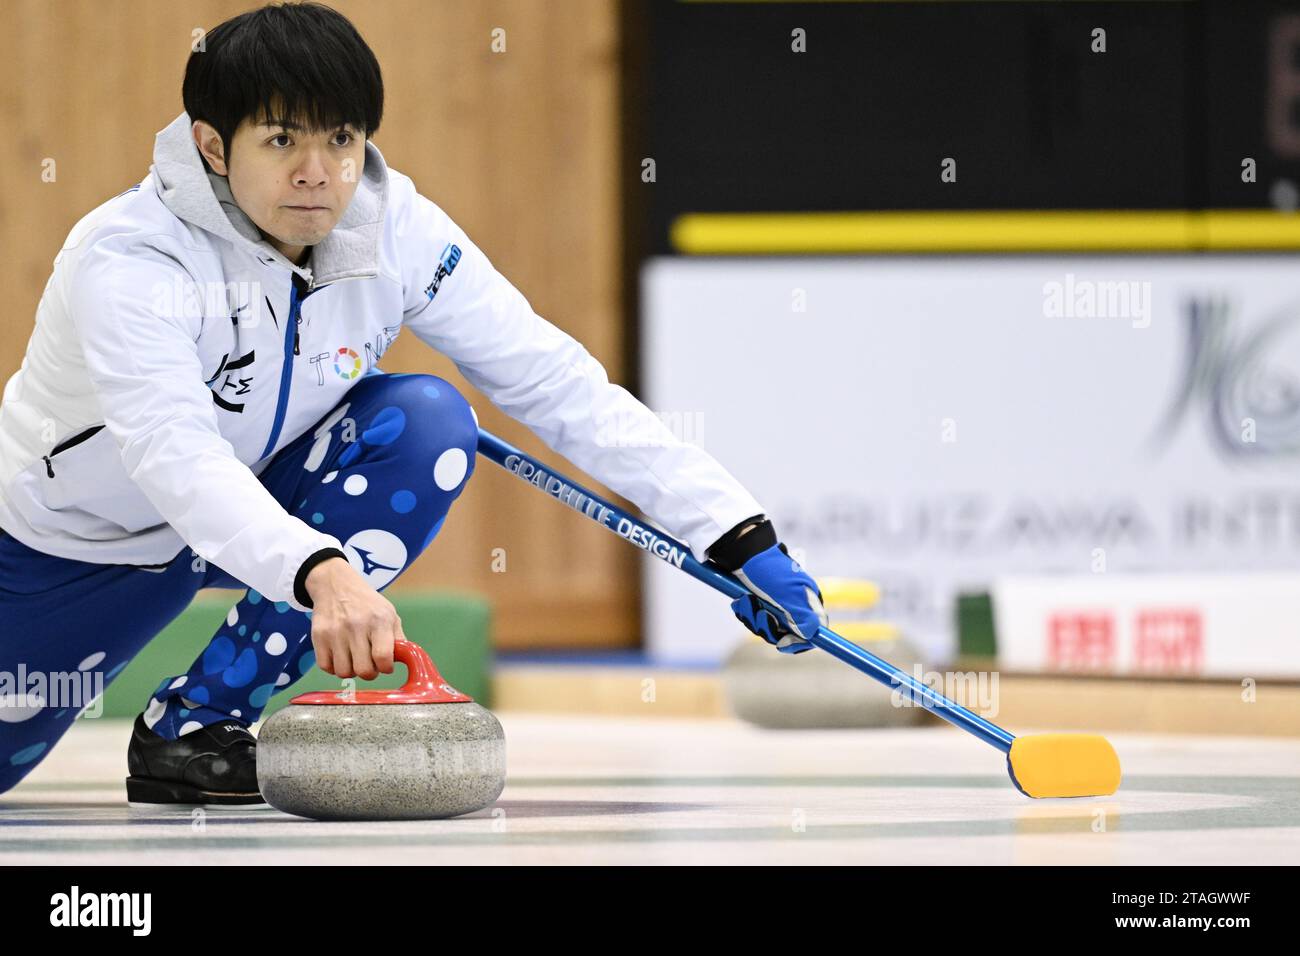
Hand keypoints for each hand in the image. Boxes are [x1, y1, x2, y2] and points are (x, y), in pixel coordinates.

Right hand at [303, 557, 405, 679]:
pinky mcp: (318, 636)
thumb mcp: (389, 614)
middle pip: (363, 670)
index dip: (386, 667)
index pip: (383, 657)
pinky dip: (334, 667)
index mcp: (379, 620)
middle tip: (370, 664)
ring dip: (351, 670)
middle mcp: (356, 625)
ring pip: (344, 672)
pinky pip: (326, 667)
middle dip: (370, 673)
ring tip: (354, 659)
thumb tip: (403, 662)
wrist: (336, 585)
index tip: (385, 664)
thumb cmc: (367, 604)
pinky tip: (340, 656)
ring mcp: (335, 632)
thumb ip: (398, 638)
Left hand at [730, 543, 827, 653]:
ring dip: (754, 618)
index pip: (811, 632)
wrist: (744, 552)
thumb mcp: (789, 594)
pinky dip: (746, 612)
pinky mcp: (760, 601)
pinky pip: (754, 618)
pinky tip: (741, 600)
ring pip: (767, 627)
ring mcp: (777, 604)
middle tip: (759, 614)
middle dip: (768, 627)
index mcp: (808, 602)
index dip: (798, 642)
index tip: (781, 642)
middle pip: (785, 633)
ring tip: (747, 601)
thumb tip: (812, 636)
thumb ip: (803, 617)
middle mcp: (795, 605)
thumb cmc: (769, 571)